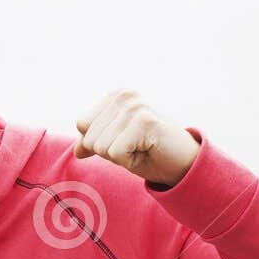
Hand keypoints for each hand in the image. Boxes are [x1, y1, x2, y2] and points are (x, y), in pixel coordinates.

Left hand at [74, 91, 199, 187]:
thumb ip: (93, 143)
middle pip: (90, 137)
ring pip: (102, 147)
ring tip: (141, 149)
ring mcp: (135, 107)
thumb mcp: (114, 147)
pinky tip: (147, 152)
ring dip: (121, 157)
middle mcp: (124, 95)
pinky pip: (116, 153)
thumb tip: (76, 151)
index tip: (124, 141)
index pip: (82, 124)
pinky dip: (130, 161)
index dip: (99, 143)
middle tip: (135, 147)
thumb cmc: (149, 153)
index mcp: (114, 96)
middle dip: (110, 152)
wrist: (182, 163)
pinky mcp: (145, 121)